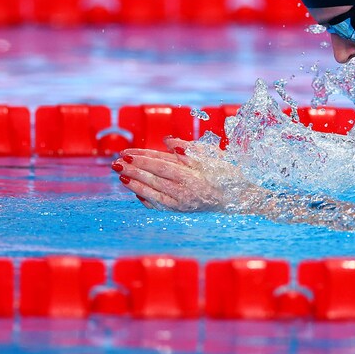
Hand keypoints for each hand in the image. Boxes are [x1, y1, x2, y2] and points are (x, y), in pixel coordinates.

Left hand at [112, 138, 251, 212]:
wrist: (239, 198)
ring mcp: (182, 204)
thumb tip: (167, 142)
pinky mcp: (182, 212)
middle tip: (115, 163)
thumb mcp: (210, 155)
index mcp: (191, 175)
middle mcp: (184, 191)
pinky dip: (146, 199)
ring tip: (121, 176)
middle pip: (153, 178)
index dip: (141, 159)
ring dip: (135, 184)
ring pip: (153, 193)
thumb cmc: (225, 173)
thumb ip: (187, 148)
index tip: (126, 153)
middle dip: (133, 170)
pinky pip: (160, 206)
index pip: (160, 165)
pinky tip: (136, 192)